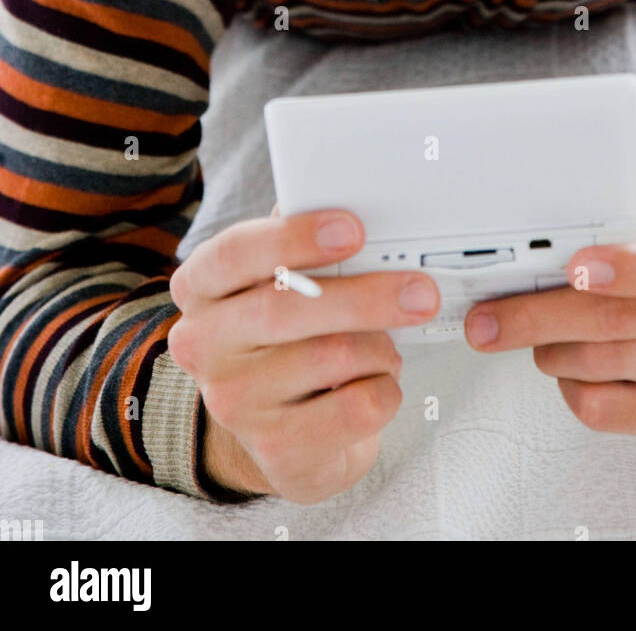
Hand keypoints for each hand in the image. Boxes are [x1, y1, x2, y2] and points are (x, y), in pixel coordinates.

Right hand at [167, 210, 439, 501]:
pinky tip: (375, 384)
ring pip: (332, 357)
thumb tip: (349, 201)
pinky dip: (386, 390)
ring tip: (385, 347)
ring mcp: (234, 402)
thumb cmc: (288, 339)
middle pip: (285, 309)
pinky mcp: (276, 449)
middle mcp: (203, 345)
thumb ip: (303, 244)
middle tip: (419, 290)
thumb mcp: (282, 283)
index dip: (294, 237)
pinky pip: (356, 408)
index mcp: (201, 287)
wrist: (283, 431)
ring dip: (380, 347)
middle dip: (365, 296)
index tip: (353, 230)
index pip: (234, 253)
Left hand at [463, 198, 635, 440]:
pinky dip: (566, 384)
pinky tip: (568, 365)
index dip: (626, 267)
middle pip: (615, 320)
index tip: (575, 267)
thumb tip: (540, 231)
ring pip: (598, 363)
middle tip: (486, 320)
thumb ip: (619, 225)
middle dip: (537, 317)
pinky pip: (599, 406)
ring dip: (546, 349)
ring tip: (533, 333)